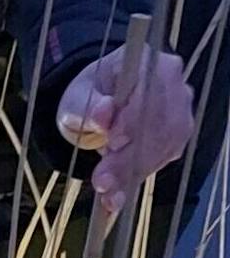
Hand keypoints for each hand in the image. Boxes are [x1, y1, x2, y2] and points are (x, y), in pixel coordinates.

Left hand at [55, 43, 193, 213]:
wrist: (99, 106)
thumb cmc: (89, 95)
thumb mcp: (77, 97)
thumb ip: (88, 106)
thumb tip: (104, 113)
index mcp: (147, 63)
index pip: (151, 91)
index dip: (135, 119)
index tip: (111, 141)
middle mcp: (173, 83)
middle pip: (161, 122)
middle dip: (130, 156)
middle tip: (102, 181)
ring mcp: (180, 109)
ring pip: (165, 145)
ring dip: (134, 171)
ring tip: (106, 191)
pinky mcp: (178, 134)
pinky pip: (164, 158)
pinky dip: (138, 177)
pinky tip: (117, 195)